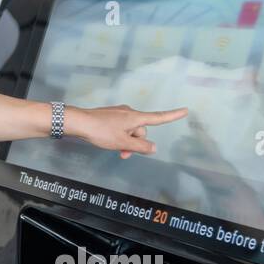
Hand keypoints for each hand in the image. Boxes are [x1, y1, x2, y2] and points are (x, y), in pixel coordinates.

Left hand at [67, 104, 187, 157]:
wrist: (79, 122)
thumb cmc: (101, 132)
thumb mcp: (123, 143)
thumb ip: (140, 147)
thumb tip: (154, 147)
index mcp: (136, 117)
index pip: (158, 117)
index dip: (172, 116)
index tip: (185, 110)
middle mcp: (129, 112)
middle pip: (141, 130)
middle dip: (135, 143)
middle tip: (123, 153)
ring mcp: (119, 113)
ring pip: (130, 130)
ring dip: (126, 141)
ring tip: (115, 149)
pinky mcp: (110, 116)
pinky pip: (121, 128)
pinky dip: (119, 137)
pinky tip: (109, 141)